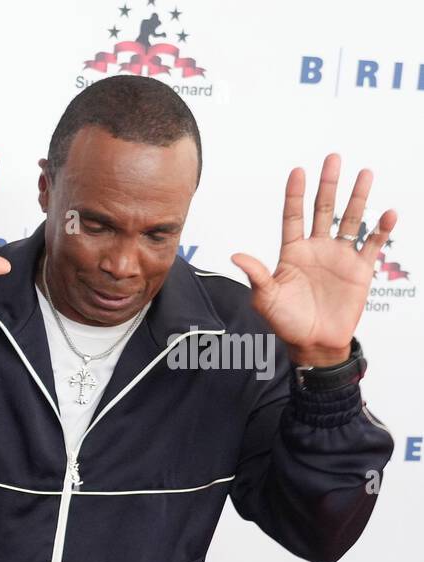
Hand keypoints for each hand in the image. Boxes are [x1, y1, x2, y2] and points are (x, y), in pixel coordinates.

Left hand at [230, 155, 397, 366]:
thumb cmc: (286, 322)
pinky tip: (386, 213)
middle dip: (328, 184)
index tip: (299, 170)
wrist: (314, 343)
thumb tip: (236, 256)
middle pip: (323, 209)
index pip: (293, 216)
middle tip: (333, 158)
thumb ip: (256, 275)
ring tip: (364, 174)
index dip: (296, 194)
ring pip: (351, 219)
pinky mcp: (360, 269)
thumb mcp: (266, 299)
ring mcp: (339, 256)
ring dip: (358, 197)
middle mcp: (317, 249)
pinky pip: (372, 244)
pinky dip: (381, 229)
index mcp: (292, 253)